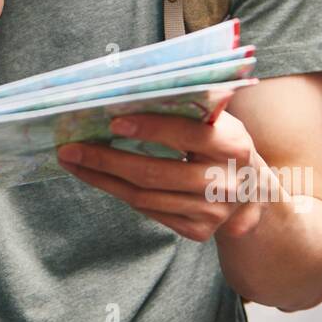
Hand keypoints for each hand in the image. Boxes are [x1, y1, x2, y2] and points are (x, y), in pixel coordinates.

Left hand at [56, 109, 269, 242]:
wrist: (250, 191)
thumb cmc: (220, 142)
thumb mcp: (217, 120)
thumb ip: (188, 106)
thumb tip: (132, 90)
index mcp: (232, 145)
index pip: (186, 135)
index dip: (150, 128)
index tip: (113, 123)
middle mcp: (224, 182)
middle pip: (154, 173)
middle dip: (106, 160)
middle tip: (71, 148)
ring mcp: (211, 212)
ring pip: (144, 196)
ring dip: (102, 179)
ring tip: (73, 162)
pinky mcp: (198, 231)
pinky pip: (148, 211)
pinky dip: (119, 193)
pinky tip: (98, 178)